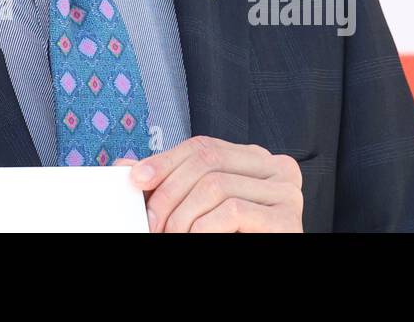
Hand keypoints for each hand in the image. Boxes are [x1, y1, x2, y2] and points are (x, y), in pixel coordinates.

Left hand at [115, 136, 302, 231]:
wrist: (265, 266)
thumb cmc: (230, 236)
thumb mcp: (198, 205)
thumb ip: (169, 183)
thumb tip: (126, 168)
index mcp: (255, 160)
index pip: (203, 146)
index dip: (165, 161)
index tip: (138, 181)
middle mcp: (276, 168)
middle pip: (207, 160)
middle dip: (169, 192)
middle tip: (152, 222)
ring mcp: (286, 193)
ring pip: (215, 185)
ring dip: (183, 216)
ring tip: (173, 235)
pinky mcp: (287, 220)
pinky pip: (233, 211)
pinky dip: (204, 227)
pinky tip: (196, 238)